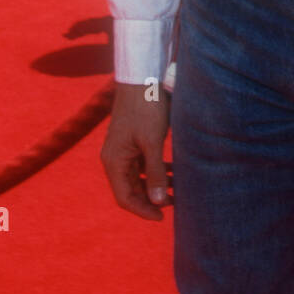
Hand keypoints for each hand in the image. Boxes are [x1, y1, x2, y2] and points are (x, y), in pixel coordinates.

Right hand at [100, 82, 171, 221]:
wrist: (142, 77)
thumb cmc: (146, 108)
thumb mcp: (152, 142)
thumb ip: (154, 173)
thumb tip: (158, 202)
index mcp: (113, 161)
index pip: (125, 198)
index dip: (143, 210)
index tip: (163, 216)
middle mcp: (115, 158)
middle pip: (131, 190)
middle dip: (152, 199)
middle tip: (176, 203)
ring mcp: (123, 150)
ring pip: (139, 177)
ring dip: (157, 185)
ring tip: (179, 189)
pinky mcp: (133, 141)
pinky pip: (143, 164)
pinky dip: (157, 171)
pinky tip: (175, 172)